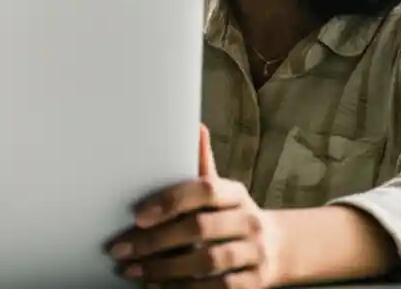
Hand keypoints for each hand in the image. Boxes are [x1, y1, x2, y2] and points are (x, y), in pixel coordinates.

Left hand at [107, 125, 283, 287]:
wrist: (279, 248)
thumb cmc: (234, 215)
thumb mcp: (222, 191)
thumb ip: (202, 166)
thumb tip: (194, 127)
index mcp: (235, 192)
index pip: (203, 190)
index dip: (169, 202)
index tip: (137, 216)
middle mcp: (248, 220)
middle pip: (200, 228)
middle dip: (155, 241)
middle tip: (122, 250)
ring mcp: (255, 252)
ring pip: (208, 261)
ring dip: (165, 269)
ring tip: (134, 272)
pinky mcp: (255, 281)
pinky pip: (219, 288)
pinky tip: (160, 288)